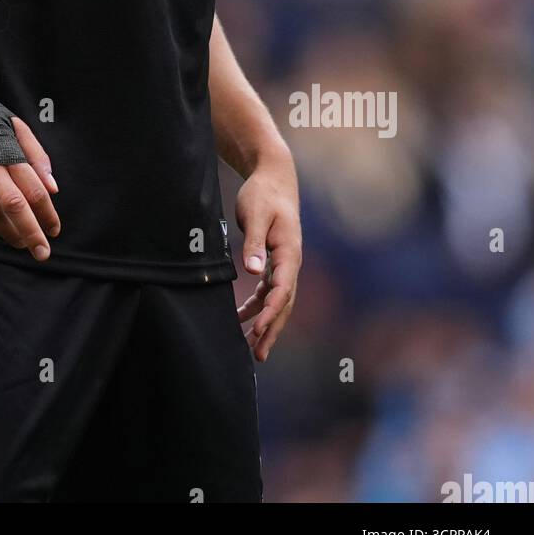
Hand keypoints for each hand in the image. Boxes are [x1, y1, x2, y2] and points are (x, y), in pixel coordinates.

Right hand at [0, 117, 60, 261]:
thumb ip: (37, 157)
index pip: (33, 190)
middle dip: (31, 233)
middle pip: (14, 206)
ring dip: (8, 233)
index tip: (55, 230)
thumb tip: (52, 189)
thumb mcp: (17, 127)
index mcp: (9, 153)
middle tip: (42, 253)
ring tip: (21, 242)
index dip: (47, 213)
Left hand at [234, 153, 300, 361]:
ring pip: (277, 302)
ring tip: (253, 349)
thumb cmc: (264, 195)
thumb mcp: (257, 215)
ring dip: (266, 324)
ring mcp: (283, 264)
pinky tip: (242, 319)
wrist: (273, 179)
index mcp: (289, 253)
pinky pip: (268, 291)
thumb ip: (255, 243)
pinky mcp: (273, 261)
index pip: (283, 290)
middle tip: (259, 355)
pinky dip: (257, 306)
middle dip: (272, 330)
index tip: (257, 330)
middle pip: (284, 304)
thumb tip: (254, 271)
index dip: (271, 312)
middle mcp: (290, 262)